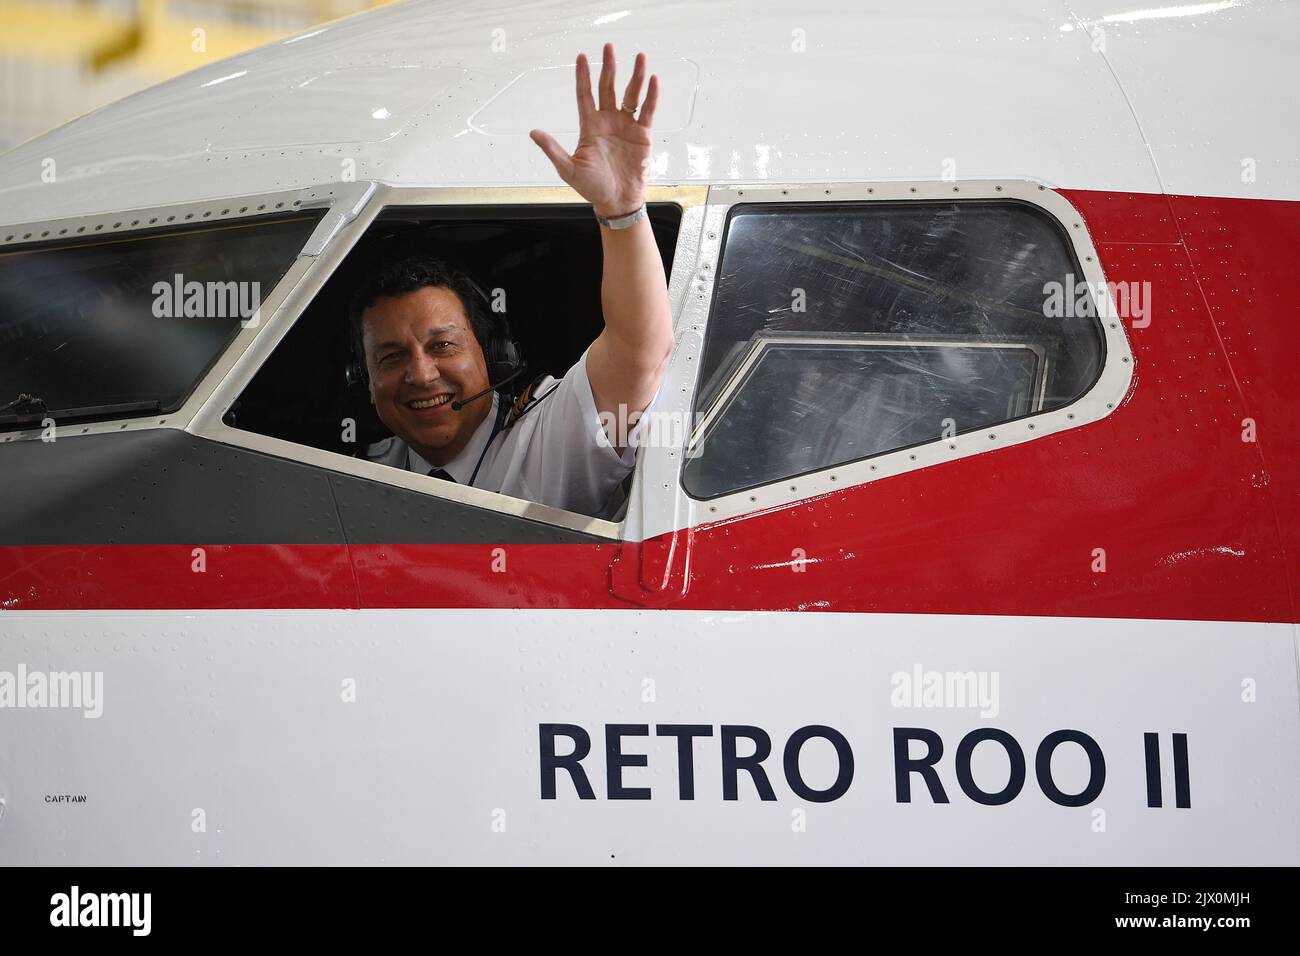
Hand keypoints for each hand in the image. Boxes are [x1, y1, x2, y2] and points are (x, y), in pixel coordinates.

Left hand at [529, 43, 658, 218]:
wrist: (617, 202)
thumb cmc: (592, 188)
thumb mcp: (568, 168)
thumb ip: (552, 149)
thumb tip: (534, 132)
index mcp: (590, 127)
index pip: (585, 95)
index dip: (583, 76)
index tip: (581, 56)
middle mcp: (608, 121)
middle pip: (608, 87)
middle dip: (609, 66)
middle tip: (609, 46)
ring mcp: (626, 126)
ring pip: (631, 94)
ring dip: (635, 76)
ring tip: (640, 57)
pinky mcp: (642, 135)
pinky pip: (647, 110)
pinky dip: (651, 96)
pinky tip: (652, 79)